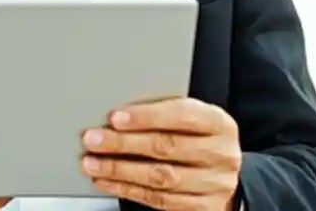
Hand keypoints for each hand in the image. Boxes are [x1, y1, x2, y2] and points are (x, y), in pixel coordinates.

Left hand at [81, 97, 241, 209]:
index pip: (182, 115)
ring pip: (161, 177)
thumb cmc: (197, 138)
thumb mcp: (189, 119)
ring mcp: (215, 184)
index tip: (115, 117)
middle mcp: (221, 154)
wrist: (223, 175)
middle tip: (93, 139)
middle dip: (124, 143)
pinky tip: (107, 181)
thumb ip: (161, 114)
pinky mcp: (204, 207)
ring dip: (120, 170)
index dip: (146, 116)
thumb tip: (116, 115)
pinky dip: (127, 189)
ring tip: (92, 163)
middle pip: (168, 147)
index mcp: (219, 123)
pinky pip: (159, 200)